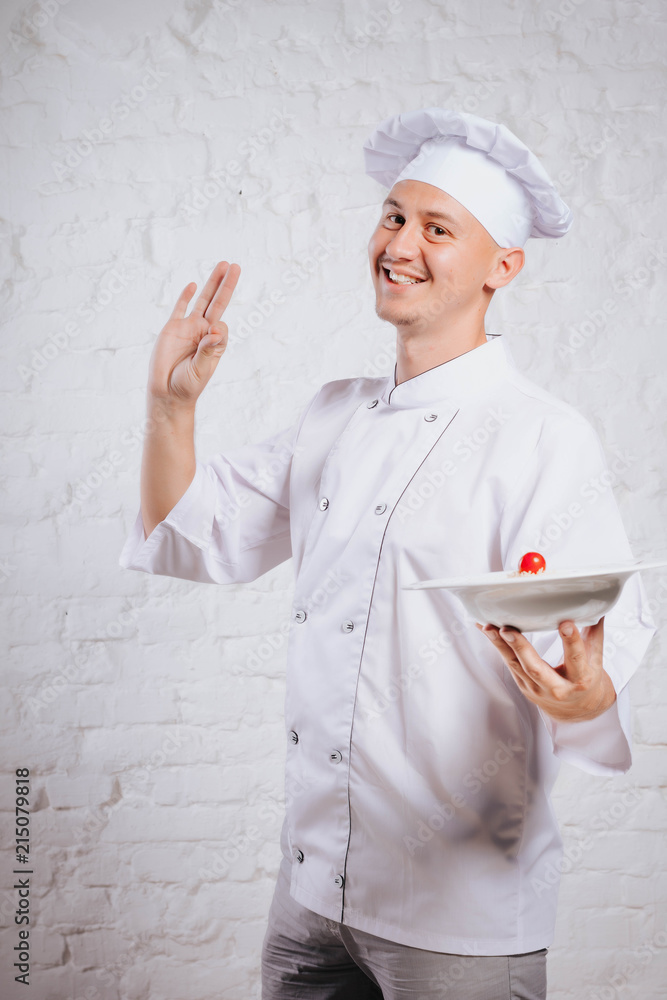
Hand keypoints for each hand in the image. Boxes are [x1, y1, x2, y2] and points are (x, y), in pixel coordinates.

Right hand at [147, 260, 240, 408]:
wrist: (166, 393)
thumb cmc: (187, 386)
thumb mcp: (200, 369)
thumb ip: (208, 350)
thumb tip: (217, 331)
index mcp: (215, 344)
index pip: (222, 326)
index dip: (218, 328)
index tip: (210, 337)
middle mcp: (204, 332)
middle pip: (218, 303)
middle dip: (226, 285)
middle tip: (235, 266)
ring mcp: (188, 328)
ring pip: (202, 300)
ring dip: (212, 284)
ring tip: (222, 265)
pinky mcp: (172, 328)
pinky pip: (180, 308)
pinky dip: (186, 296)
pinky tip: (193, 285)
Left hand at [475, 617, 616, 721]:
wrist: (577, 709)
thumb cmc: (587, 679)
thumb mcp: (596, 659)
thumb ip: (595, 633)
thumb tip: (598, 606)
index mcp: (580, 680)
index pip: (576, 659)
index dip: (572, 642)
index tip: (566, 624)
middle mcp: (557, 688)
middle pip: (536, 668)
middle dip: (521, 649)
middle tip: (508, 629)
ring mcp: (536, 689)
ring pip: (516, 666)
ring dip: (500, 646)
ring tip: (489, 627)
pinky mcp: (523, 686)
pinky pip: (508, 664)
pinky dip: (496, 646)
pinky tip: (486, 630)